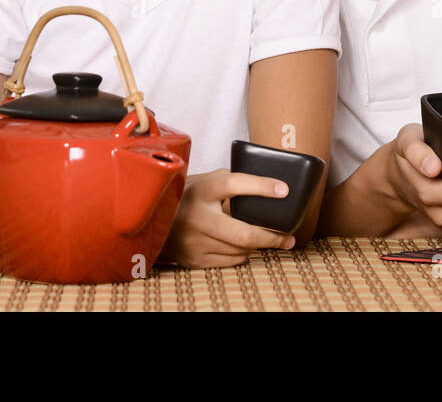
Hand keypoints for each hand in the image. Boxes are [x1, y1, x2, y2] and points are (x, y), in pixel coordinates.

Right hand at [159, 169, 296, 267]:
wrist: (153, 219)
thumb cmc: (188, 196)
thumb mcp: (205, 181)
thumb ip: (231, 181)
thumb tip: (269, 186)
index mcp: (201, 190)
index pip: (235, 184)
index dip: (261, 186)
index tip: (284, 190)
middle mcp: (197, 216)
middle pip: (244, 234)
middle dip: (272, 238)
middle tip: (288, 237)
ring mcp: (194, 241)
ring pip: (240, 250)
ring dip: (257, 245)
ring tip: (265, 239)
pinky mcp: (194, 259)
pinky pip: (230, 261)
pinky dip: (241, 254)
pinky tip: (242, 246)